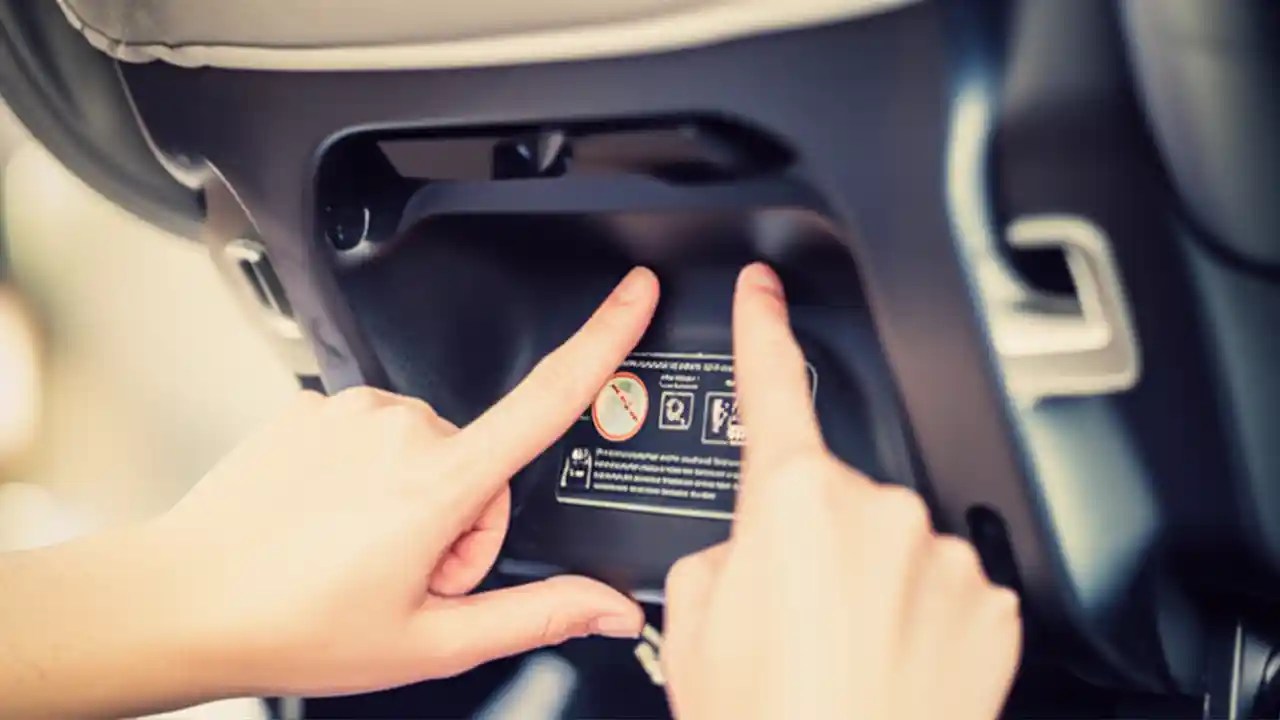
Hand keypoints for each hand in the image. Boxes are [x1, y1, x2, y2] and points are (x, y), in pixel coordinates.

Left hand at [0, 267, 658, 718]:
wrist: (181, 602)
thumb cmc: (294, 626)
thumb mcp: (431, 640)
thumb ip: (535, 616)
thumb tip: (607, 610)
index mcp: (437, 485)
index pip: (545, 399)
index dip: (603, 339)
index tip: (634, 293)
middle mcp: (398, 429)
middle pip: (483, 462)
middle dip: (466, 520)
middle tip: (412, 573)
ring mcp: (351, 411)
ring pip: (431, 449)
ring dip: (419, 496)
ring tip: (364, 549)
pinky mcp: (316, 405)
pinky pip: (378, 434)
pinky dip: (371, 476)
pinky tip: (332, 519)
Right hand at [661, 264, 1021, 719]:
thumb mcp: (695, 622)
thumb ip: (724, 551)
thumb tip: (755, 544)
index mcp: (793, 500)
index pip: (773, 387)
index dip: (763, 328)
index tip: (763, 289)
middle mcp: (877, 510)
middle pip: (833, 493)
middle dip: (809, 537)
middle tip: (790, 615)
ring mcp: (941, 556)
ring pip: (892, 543)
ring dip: (866, 582)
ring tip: (840, 654)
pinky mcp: (990, 605)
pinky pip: (943, 586)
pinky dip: (918, 617)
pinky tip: (891, 665)